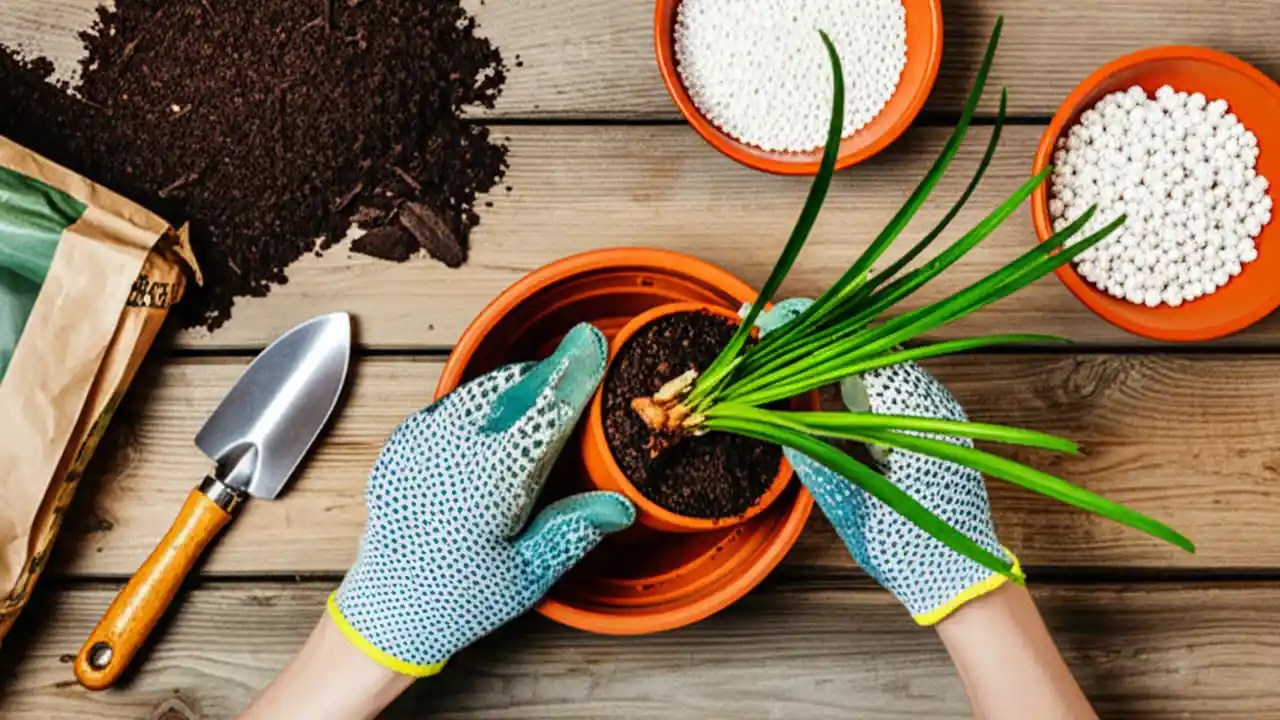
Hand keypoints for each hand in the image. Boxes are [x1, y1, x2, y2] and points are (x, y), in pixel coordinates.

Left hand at [329, 323, 634, 675]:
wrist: (385, 613)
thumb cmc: (458, 599)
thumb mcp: (527, 576)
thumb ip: (572, 530)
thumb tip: (620, 504)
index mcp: (490, 477)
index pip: (544, 409)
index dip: (573, 373)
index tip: (593, 344)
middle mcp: (451, 449)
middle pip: (511, 387)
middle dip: (547, 369)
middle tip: (576, 357)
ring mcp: (420, 442)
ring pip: (478, 389)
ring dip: (514, 381)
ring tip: (544, 381)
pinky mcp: (402, 445)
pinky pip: (450, 404)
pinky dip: (482, 398)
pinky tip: (499, 410)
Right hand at [756, 299, 1018, 625]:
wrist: (962, 581)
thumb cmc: (911, 553)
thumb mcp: (851, 511)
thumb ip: (815, 463)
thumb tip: (777, 423)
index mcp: (916, 422)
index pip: (857, 353)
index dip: (811, 329)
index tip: (771, 319)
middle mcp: (934, 407)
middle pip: (869, 347)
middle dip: (818, 334)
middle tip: (769, 327)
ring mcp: (940, 412)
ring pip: (881, 360)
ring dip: (835, 351)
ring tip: (788, 347)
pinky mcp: (937, 423)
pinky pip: (893, 382)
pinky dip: (855, 372)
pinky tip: (825, 378)